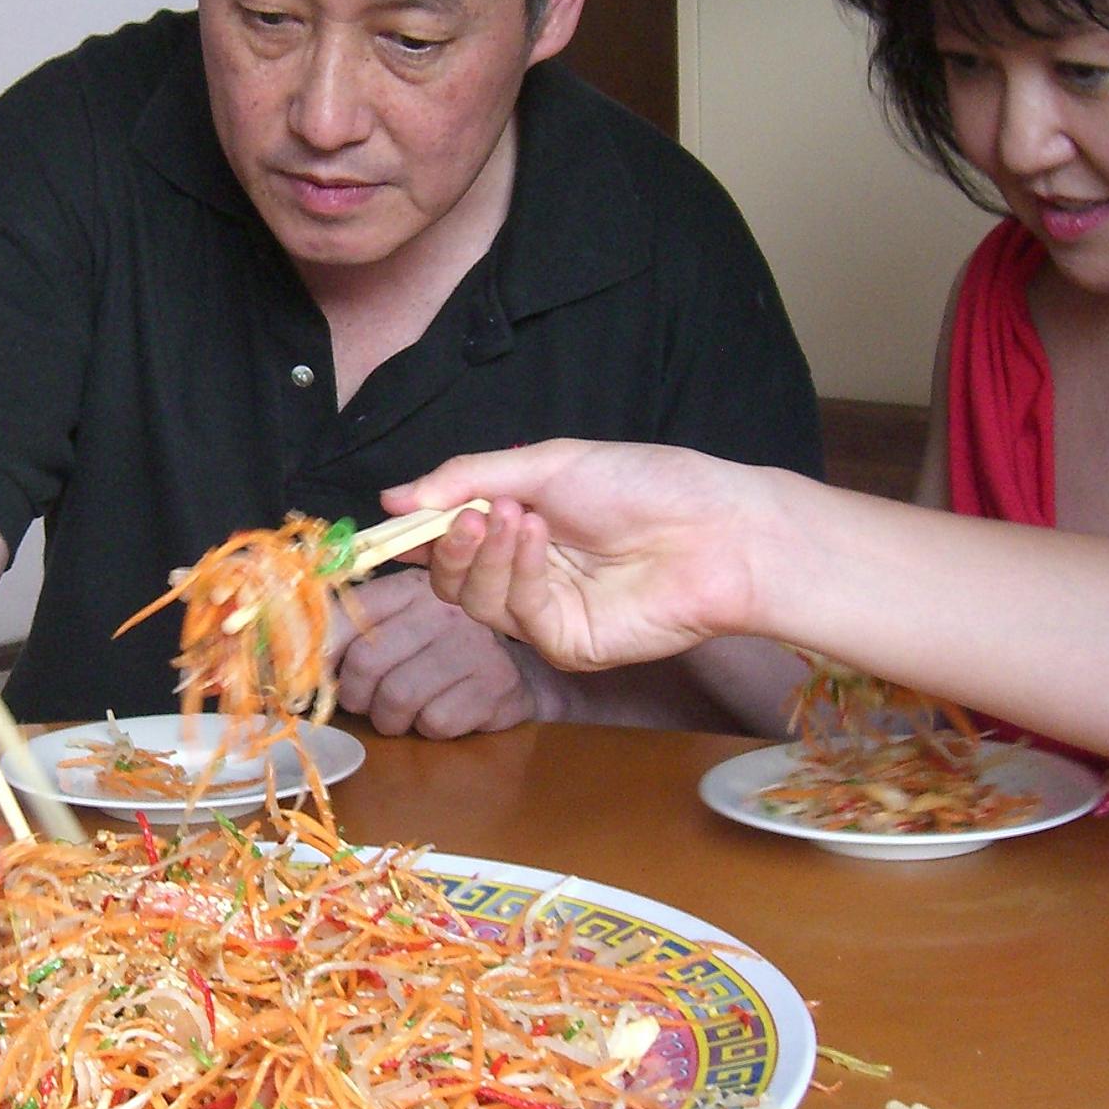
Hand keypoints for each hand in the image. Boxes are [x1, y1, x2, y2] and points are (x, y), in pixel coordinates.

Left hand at [329, 567, 536, 736]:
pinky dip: (425, 728)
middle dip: (354, 695)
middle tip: (362, 702)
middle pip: (366, 662)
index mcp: (409, 587)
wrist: (515, 669)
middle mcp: (441, 610)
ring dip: (387, 718)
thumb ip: (351, 627)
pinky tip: (435, 713)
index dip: (319, 653)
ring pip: (396, 698)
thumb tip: (293, 655)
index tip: (312, 676)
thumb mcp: (400, 622)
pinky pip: (433, 722)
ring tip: (398, 712)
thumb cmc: (440, 647)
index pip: (347, 615)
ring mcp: (470, 648)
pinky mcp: (491, 687)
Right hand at [386, 440, 763, 672]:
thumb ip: (465, 479)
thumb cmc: (643, 485)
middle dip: (448, 546)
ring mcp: (545, 614)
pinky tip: (539, 538)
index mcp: (519, 530)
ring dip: (485, 555)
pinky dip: (518, 573)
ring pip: (475, 600)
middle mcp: (526, 576)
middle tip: (465, 516)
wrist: (716, 527)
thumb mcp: (546, 465)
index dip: (417, 534)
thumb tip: (391, 498)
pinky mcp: (566, 644)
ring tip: (514, 517)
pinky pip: (517, 615)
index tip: (393, 520)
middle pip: (451, 579)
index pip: (448, 541)